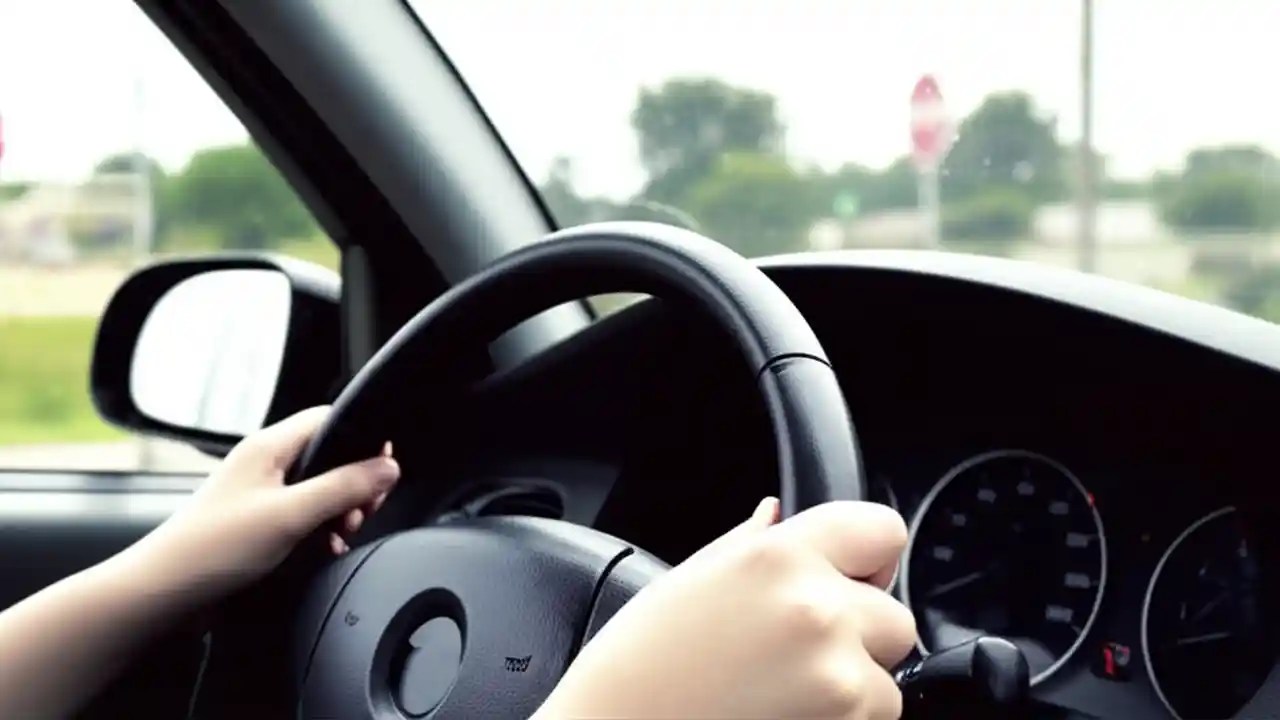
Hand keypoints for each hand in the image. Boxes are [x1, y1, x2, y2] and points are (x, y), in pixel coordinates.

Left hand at [131, 406, 399, 603]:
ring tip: (343, 532)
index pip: (329, 420)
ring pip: (320, 489)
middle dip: (355, 483)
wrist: (164, 592)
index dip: (362, 440)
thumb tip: (388, 468)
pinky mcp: (259, 524)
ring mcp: (261, 494)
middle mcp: (266, 465)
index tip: (381, 471)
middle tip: (363, 509)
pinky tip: (326, 547)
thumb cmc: (214, 548)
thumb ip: (343, 487)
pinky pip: (304, 516)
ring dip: (340, 510)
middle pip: (329, 456)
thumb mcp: (290, 514)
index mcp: (269, 447)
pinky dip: (322, 530)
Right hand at [537, 498, 914, 719]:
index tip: (850, 578)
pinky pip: (875, 716)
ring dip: (854, 686)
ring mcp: (835, 672)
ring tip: (781, 690)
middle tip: (798, 652)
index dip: (869, 559)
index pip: (883, 530)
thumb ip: (752, 544)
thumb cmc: (639, 664)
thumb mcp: (689, 581)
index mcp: (778, 556)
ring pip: (887, 676)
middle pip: (894, 614)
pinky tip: (783, 714)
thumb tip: (778, 516)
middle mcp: (816, 607)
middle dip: (861, 635)